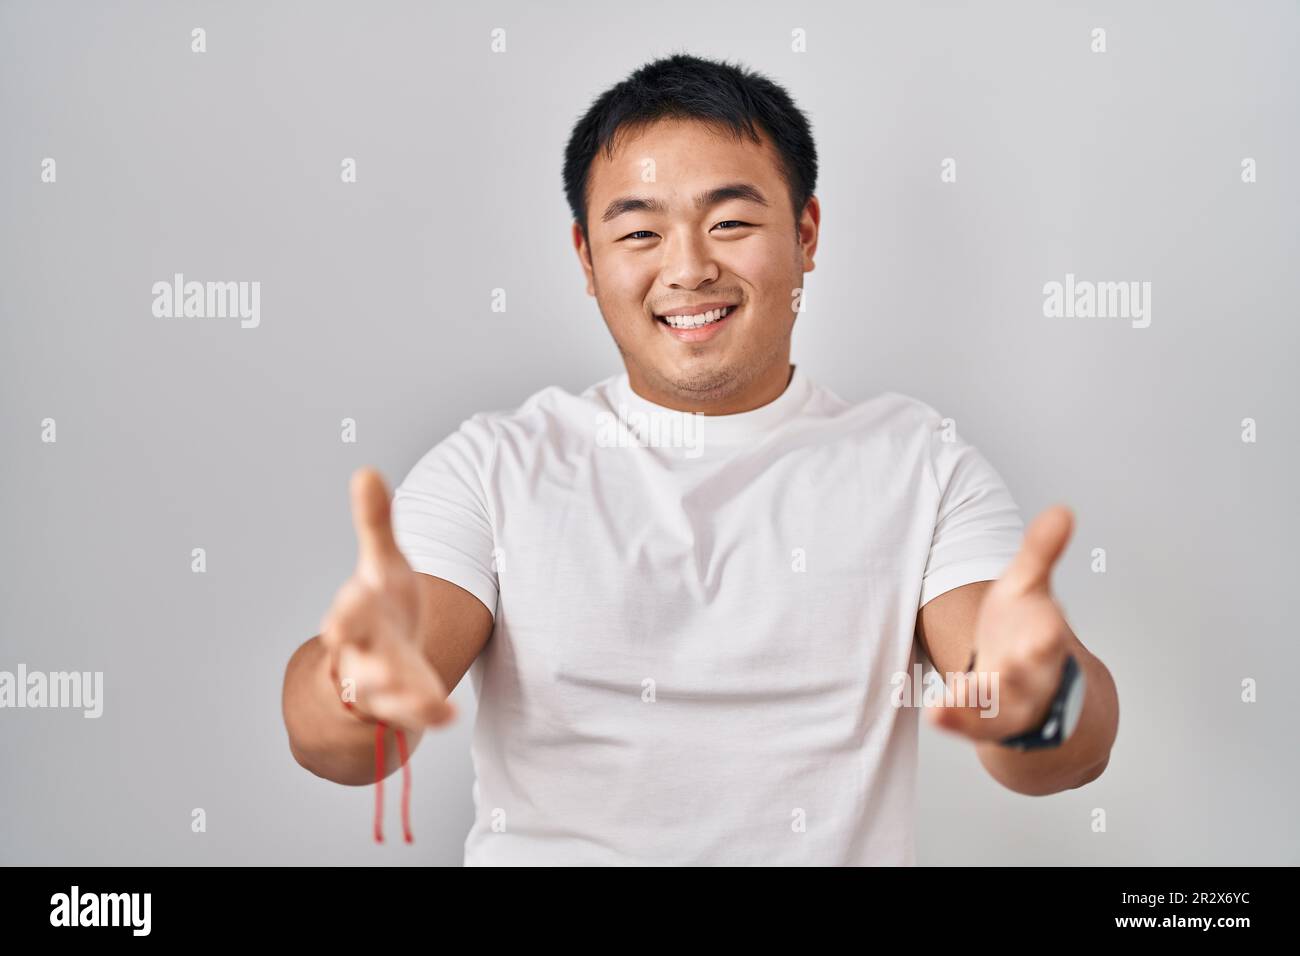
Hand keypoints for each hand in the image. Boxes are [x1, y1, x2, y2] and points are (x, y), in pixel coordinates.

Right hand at [318, 468, 456, 732]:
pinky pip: (413, 713)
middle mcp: (363, 650)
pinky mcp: (404, 702)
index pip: (347, 613)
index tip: (343, 615)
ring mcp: (381, 681)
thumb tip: (366, 470)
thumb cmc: (381, 607)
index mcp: (357, 613)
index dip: (346, 614)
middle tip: (362, 656)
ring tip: (422, 697)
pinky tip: (449, 713)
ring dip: (397, 693)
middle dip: (362, 656)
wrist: (373, 665)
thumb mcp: (382, 564)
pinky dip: (430, 714)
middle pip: (357, 656)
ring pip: (382, 692)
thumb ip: (375, 523)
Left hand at [927, 505, 1074, 741]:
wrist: (1037, 691)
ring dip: (985, 702)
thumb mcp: (1028, 589)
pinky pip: (971, 723)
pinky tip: (935, 713)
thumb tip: (1062, 509)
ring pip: (1005, 707)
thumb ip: (1041, 552)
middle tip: (1016, 662)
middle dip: (1028, 669)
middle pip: (1034, 675)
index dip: (1049, 627)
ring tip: (956, 701)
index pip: (1050, 634)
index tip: (1050, 616)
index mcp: (1045, 640)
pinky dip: (954, 719)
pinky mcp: (984, 720)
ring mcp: (1010, 703)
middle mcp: (1033, 676)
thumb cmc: (1024, 631)